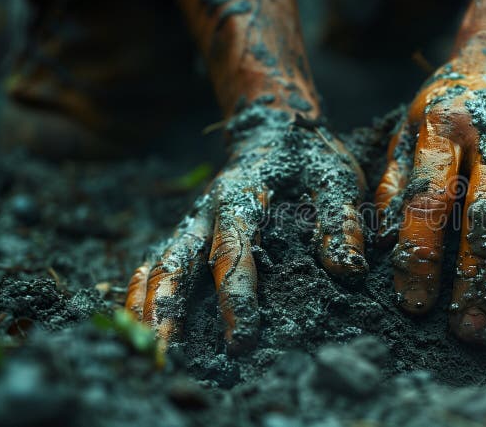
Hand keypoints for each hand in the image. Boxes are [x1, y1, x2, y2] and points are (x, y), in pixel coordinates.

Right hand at [125, 106, 366, 352]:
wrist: (274, 128)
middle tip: (161, 356)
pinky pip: (155, 263)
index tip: (241, 340)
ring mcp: (192, 222)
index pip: (234, 252)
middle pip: (175, 262)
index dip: (236, 298)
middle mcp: (205, 212)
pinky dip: (141, 292)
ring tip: (141, 350)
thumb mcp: (333, 177)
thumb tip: (348, 271)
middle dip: (165, 310)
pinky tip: (136, 323)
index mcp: (240, 197)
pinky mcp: (189, 232)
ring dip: (145, 306)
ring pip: (157, 265)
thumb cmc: (306, 156)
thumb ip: (340, 220)